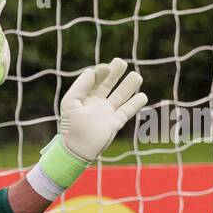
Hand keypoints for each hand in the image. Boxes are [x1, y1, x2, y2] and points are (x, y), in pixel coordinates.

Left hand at [27, 58, 147, 198]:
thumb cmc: (70, 126)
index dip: (101, 71)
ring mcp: (107, 112)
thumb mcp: (70, 103)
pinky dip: (136, 104)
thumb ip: (80, 86)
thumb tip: (92, 71)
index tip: (105, 68)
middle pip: (108, 83)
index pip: (95, 79)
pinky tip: (142, 96)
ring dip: (129, 85)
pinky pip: (127, 110)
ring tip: (137, 76)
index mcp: (84, 96)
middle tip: (121, 62)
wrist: (76, 150)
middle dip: (115, 72)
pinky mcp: (115, 122)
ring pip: (120, 95)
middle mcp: (97, 102)